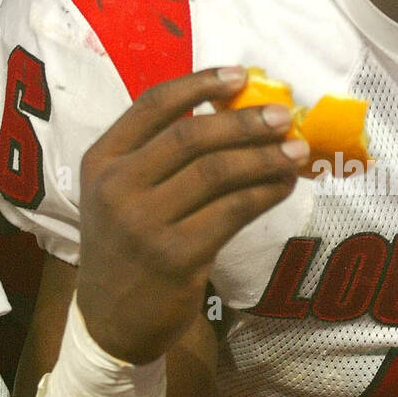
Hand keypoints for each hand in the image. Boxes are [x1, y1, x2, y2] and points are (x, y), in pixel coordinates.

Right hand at [77, 66, 307, 364]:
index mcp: (101, 160)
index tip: (241, 74)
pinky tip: (283, 185)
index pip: (153, 105)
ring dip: (265, 157)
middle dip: (246, 122)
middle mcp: (116, 186)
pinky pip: (233, 211)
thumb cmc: (126, 248)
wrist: (111, 322)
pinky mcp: (176, 255)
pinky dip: (265, 193)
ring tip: (297, 151)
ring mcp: (144, 222)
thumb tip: (236, 114)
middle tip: (285, 117)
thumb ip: (158, 157)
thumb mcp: (121, 195)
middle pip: (191, 136)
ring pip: (217, 172)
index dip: (200, 84)